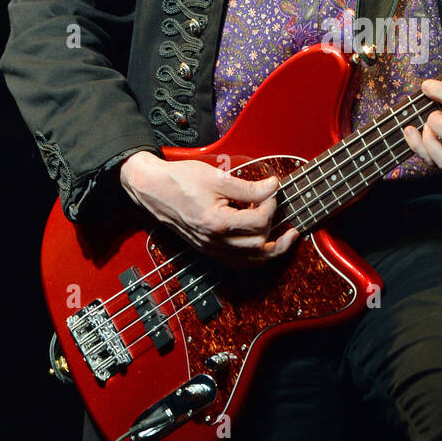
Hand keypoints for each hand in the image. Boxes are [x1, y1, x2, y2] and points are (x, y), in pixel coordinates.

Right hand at [118, 152, 299, 264]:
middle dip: (273, 225)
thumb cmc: (180, 180)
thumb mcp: (217, 178)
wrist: (153, 189)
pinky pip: (237, 262)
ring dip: (271, 250)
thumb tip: (273, 187)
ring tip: (288, 238)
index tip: (270, 190)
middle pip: (258, 244)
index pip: (258, 222)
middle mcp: (214, 241)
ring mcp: (210, 248)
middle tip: (276, 207)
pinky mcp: (207, 249)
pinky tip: (264, 247)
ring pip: (250, 260)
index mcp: (217, 223)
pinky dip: (254, 257)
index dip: (270, 205)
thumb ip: (248, 187)